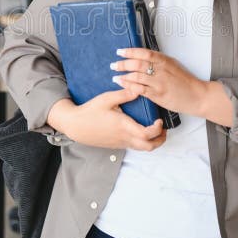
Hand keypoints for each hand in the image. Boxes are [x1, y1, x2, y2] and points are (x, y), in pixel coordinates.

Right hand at [47, 90, 165, 150]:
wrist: (75, 125)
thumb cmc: (90, 111)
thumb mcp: (106, 98)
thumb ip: (124, 94)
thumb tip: (139, 88)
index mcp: (124, 126)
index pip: (147, 134)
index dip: (158, 128)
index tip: (159, 119)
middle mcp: (124, 137)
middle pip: (149, 147)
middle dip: (160, 139)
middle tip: (163, 128)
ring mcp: (121, 143)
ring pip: (143, 149)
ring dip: (153, 141)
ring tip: (154, 128)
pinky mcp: (117, 145)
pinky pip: (134, 146)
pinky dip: (142, 141)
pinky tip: (140, 129)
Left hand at [111, 47, 211, 117]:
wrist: (198, 95)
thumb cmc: (185, 81)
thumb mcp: (173, 65)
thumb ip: (159, 61)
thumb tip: (142, 57)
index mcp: (165, 60)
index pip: (144, 52)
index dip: (130, 51)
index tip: (120, 51)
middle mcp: (161, 70)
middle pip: (137, 64)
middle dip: (122, 64)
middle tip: (114, 65)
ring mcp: (159, 83)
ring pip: (136, 76)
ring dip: (123, 76)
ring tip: (115, 77)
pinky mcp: (158, 95)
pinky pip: (139, 89)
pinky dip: (129, 87)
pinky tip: (123, 85)